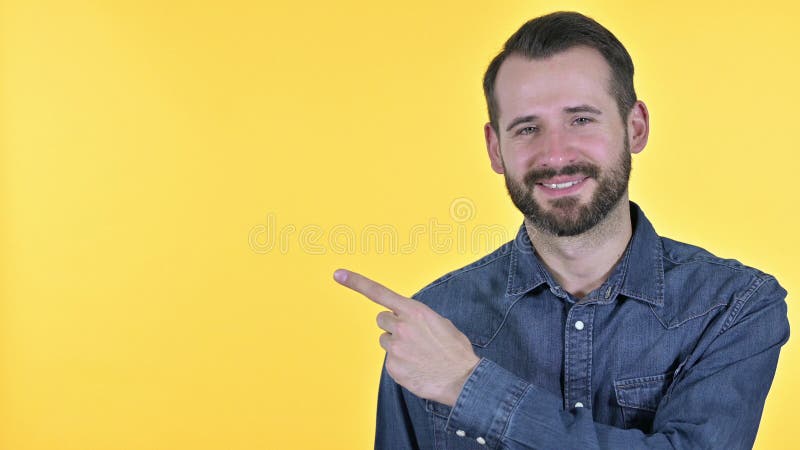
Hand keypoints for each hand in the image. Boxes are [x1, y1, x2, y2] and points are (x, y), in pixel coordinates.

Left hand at [334, 268, 479, 406]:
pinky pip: (390, 360)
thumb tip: (407, 321)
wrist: (462, 379)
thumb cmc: (454, 351)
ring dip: (397, 345)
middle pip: (381, 319)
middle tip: (411, 336)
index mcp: (414, 311)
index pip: (379, 293)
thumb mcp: (440, 323)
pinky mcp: (392, 367)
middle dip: (393, 325)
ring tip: (418, 354)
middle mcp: (401, 327)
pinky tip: (416, 367)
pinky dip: (401, 363)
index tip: (338, 274)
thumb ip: (417, 317)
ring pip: (385, 340)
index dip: (356, 282)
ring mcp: (395, 348)